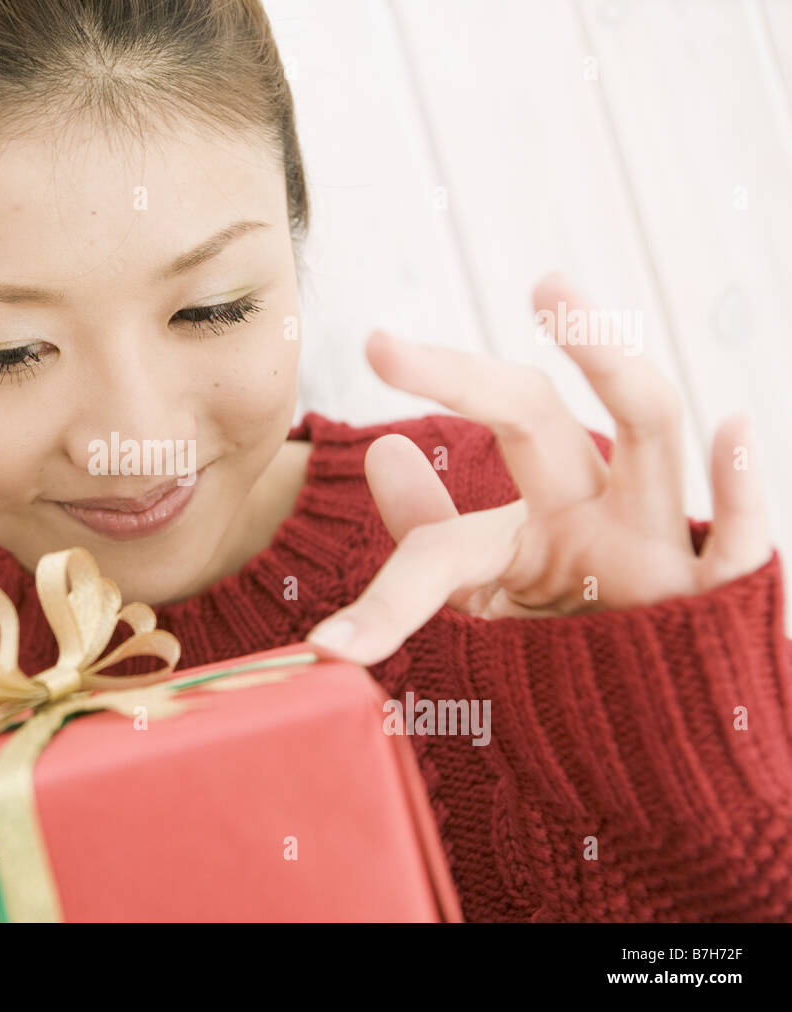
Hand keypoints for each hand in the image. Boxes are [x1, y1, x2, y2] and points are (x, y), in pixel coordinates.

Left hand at [307, 272, 772, 665]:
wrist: (661, 748)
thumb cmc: (572, 666)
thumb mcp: (489, 606)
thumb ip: (432, 539)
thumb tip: (380, 449)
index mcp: (529, 524)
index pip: (441, 534)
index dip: (383, 572)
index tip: (330, 599)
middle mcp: (589, 514)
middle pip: (531, 420)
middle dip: (463, 378)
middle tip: (379, 343)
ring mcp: (651, 544)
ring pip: (647, 432)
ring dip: (607, 364)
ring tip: (553, 293)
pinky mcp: (709, 598)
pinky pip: (734, 544)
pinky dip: (740, 493)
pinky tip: (737, 430)